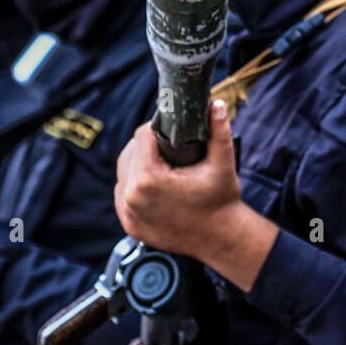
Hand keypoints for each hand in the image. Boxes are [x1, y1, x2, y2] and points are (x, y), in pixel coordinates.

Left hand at [116, 100, 277, 289]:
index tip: (170, 127)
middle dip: (145, 145)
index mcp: (149, 178)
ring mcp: (128, 213)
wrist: (221, 239)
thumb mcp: (223, 163)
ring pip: (123, 173)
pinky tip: (150, 183)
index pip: (142, 137)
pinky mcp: (130, 225)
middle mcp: (132, 196)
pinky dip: (133, 186)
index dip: (156, 127)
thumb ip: (218, 132)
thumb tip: (214, 105)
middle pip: (129, 153)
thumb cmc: (222, 201)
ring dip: (136, 164)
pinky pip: (122, 195)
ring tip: (158, 160)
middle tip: (166, 143)